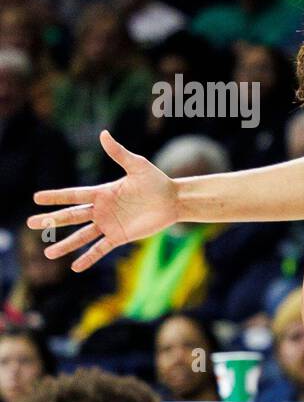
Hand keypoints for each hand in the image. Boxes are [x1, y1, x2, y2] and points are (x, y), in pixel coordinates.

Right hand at [27, 129, 180, 271]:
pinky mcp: (120, 237)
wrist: (173, 200)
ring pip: (82, 236)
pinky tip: (74, 267)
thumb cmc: (156, 181)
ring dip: (65, 245)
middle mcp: (102, 210)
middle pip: (71, 216)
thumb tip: (104, 134)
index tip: (37, 198)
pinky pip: (101, 249)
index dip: (56, 197)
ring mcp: (110, 224)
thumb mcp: (137, 165)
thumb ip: (119, 153)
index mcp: (102, 192)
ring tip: (47, 254)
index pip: (73, 195)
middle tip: (31, 224)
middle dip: (51, 220)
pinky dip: (88, 258)